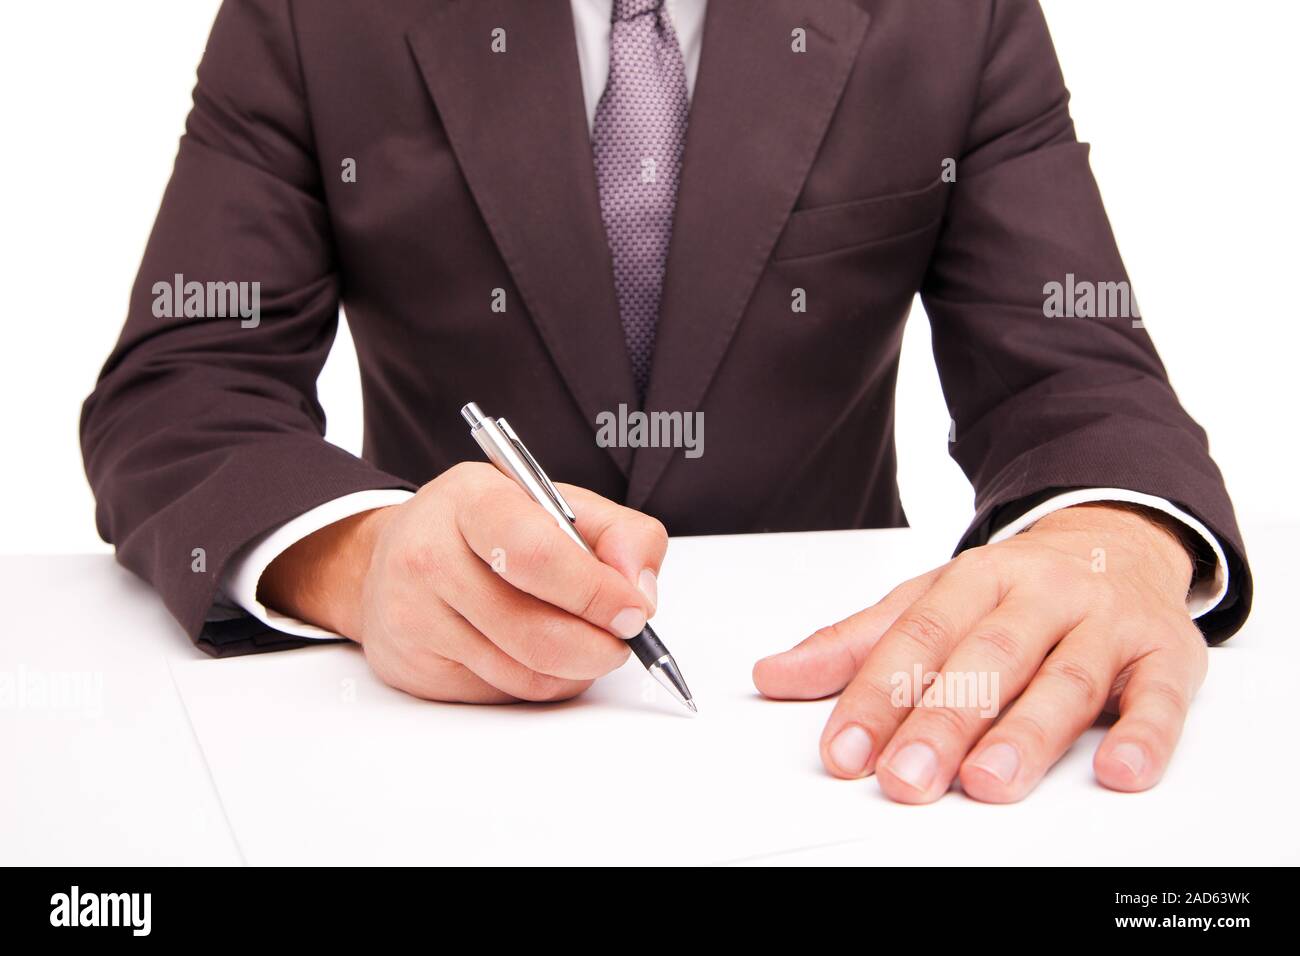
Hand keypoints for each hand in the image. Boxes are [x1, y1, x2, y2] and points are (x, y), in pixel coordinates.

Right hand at [259, 463, 665, 702]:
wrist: (389, 557)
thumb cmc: (488, 527)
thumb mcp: (555, 504)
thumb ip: (620, 533)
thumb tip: (640, 593)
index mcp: (471, 500)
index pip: (538, 554)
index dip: (596, 592)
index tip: (633, 611)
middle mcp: (429, 556)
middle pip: (533, 630)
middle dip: (597, 646)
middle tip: (621, 640)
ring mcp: (414, 617)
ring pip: (525, 673)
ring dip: (575, 670)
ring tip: (585, 643)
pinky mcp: (414, 667)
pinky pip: (504, 694)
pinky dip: (541, 682)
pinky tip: (539, 654)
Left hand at [753, 504, 1205, 802]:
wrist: (1119, 540)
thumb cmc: (1015, 589)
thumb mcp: (930, 600)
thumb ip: (857, 643)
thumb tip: (773, 675)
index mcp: (974, 577)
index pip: (918, 638)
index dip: (877, 695)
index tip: (843, 751)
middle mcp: (1040, 594)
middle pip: (987, 659)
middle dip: (943, 721)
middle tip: (905, 777)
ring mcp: (1105, 621)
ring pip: (1066, 679)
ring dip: (1027, 734)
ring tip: (988, 781)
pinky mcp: (1167, 652)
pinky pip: (1161, 696)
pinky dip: (1144, 734)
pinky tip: (1118, 770)